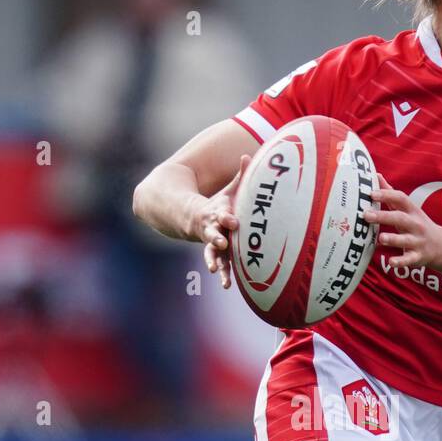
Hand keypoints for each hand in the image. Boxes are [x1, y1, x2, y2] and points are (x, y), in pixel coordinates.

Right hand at [199, 154, 251, 289]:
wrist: (193, 218)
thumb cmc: (220, 206)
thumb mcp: (228, 192)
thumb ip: (240, 176)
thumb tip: (248, 155)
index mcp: (217, 213)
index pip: (222, 215)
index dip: (226, 218)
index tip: (232, 221)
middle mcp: (212, 229)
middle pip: (214, 234)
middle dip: (217, 238)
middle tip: (221, 243)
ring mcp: (211, 243)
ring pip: (212, 253)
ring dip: (215, 261)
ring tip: (215, 270)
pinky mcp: (216, 254)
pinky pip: (219, 264)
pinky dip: (223, 273)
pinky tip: (227, 284)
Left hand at [366, 174, 441, 269]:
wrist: (441, 246)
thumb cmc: (417, 224)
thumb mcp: (408, 209)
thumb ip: (391, 194)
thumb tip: (376, 175)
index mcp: (412, 211)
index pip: (400, 199)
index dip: (386, 195)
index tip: (371, 193)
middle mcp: (416, 225)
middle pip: (400, 218)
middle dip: (383, 217)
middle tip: (366, 215)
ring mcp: (418, 241)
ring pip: (405, 240)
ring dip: (393, 239)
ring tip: (381, 238)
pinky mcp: (418, 257)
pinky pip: (409, 259)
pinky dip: (400, 261)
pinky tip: (391, 262)